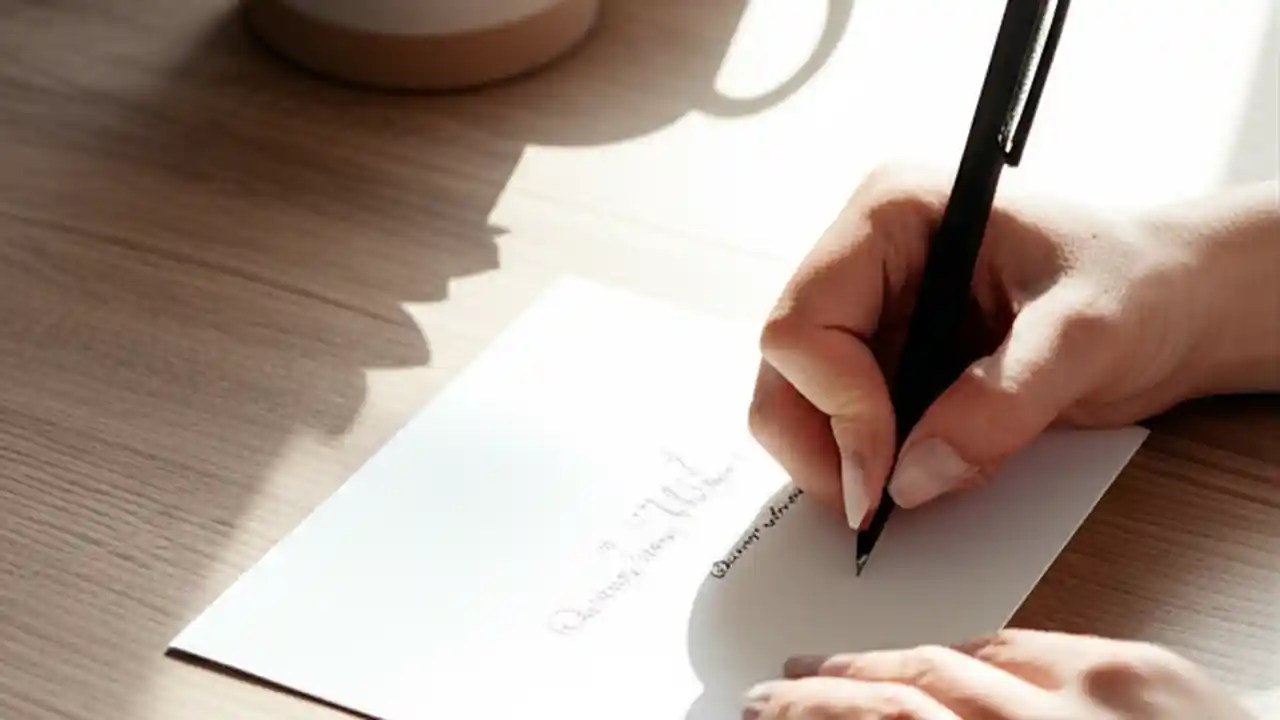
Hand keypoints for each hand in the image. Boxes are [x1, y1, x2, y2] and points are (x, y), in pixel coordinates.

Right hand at [742, 629, 1252, 718]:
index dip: (809, 715)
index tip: (766, 711)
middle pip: (903, 693)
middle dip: (823, 688)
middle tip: (775, 689)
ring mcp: (1099, 690)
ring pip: (953, 659)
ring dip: (879, 659)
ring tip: (832, 663)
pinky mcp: (1140, 664)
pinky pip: (1023, 639)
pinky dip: (963, 648)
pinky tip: (937, 652)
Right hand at [749, 167, 1279, 526]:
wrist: (1171, 305)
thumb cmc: (1139, 285)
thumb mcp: (1084, 336)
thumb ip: (1000, 403)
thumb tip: (909, 480)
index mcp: (890, 217)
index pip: (802, 322)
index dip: (835, 406)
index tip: (887, 476)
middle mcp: (859, 260)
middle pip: (783, 370)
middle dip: (823, 445)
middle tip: (878, 506)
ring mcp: (866, 311)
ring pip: (796, 404)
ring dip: (841, 462)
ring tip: (912, 487)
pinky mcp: (880, 358)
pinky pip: (836, 424)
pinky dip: (864, 465)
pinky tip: (922, 470)